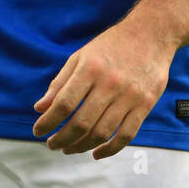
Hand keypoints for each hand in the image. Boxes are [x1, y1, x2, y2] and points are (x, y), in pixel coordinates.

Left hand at [32, 20, 173, 158]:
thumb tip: (40, 108)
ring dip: (81, 146)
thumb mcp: (81, 56)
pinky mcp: (145, 105)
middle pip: (82, 123)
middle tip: (52, 144)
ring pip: (102, 132)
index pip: (64, 104)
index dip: (48, 122)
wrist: (151, 34)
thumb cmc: (112, 45)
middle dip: (62, 139)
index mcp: (90, 68)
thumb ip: (60, 83)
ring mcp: (130, 96)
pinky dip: (110, 149)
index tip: (38, 131)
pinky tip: (96, 153)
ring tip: (69, 149)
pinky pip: (126, 135)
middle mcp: (110, 83)